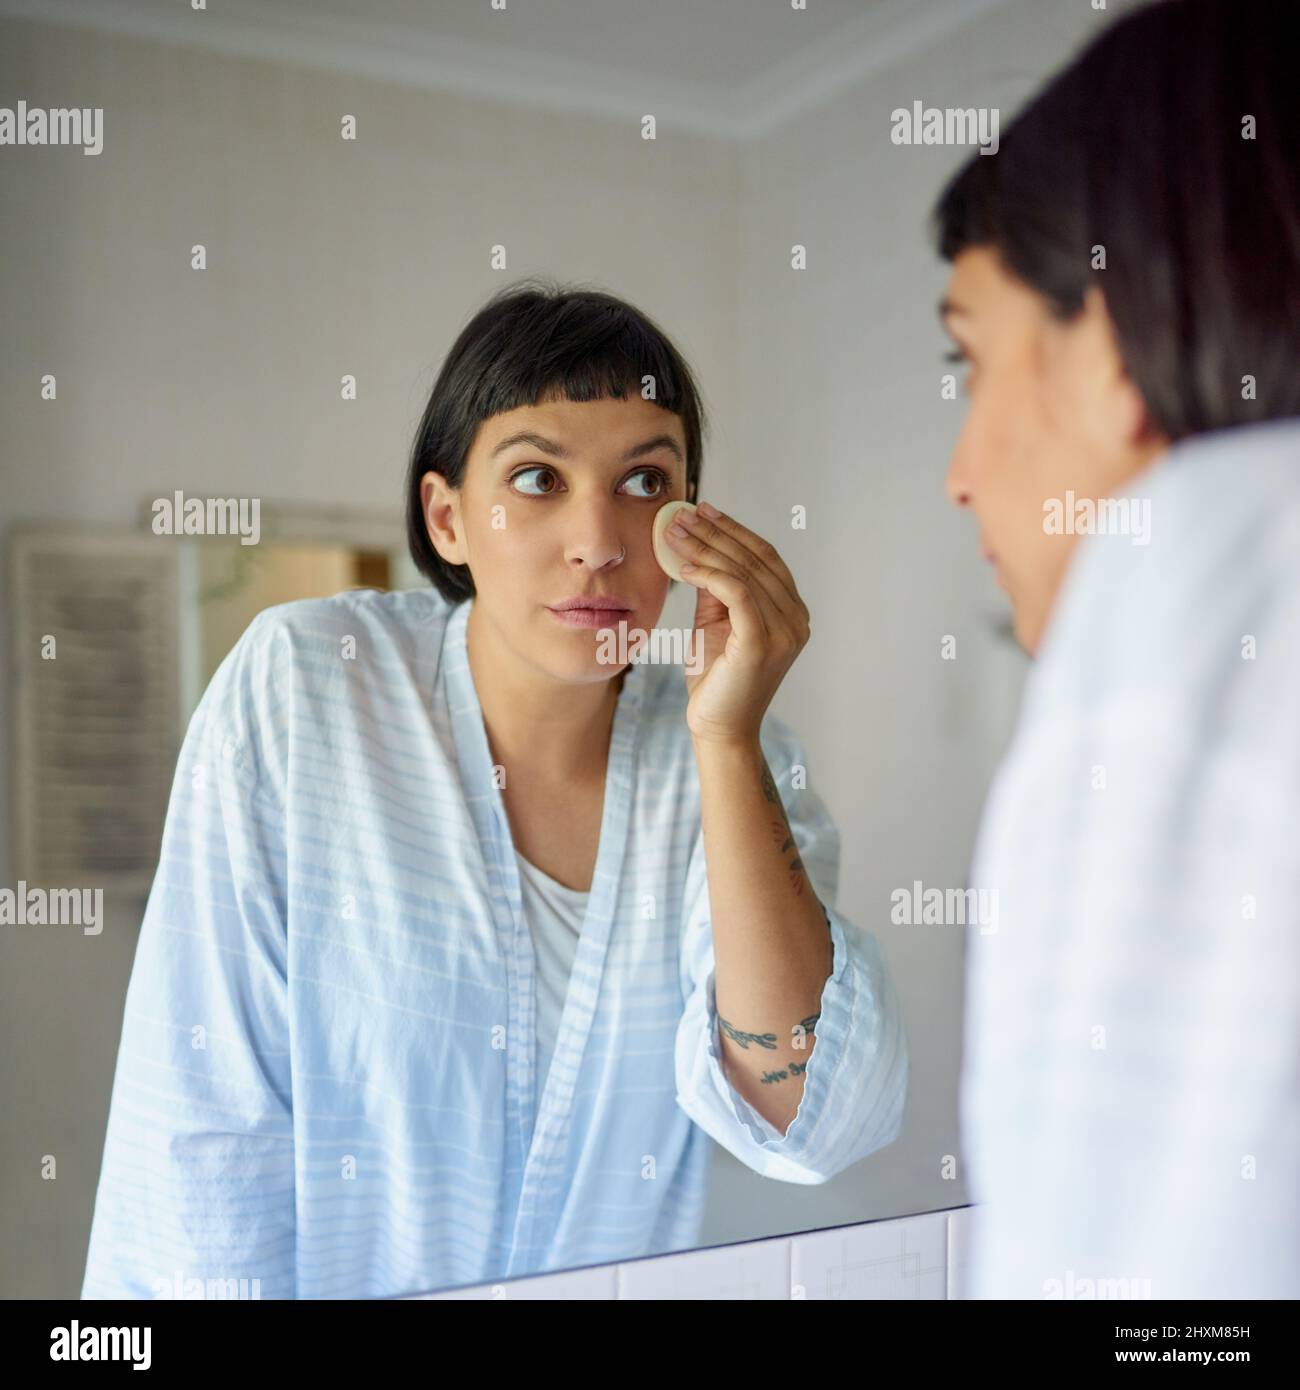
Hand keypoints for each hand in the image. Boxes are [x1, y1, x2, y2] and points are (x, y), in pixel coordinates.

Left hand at [664, 501, 810, 745]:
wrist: (718, 728)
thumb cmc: (715, 679)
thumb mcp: (715, 623)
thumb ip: (715, 589)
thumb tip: (698, 547)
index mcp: (792, 612)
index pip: (765, 557)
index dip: (734, 529)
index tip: (702, 510)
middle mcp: (796, 618)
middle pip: (755, 559)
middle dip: (715, 531)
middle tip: (682, 513)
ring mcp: (785, 631)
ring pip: (743, 572)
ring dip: (705, 547)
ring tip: (675, 532)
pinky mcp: (763, 642)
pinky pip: (737, 593)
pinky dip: (709, 575)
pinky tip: (684, 567)